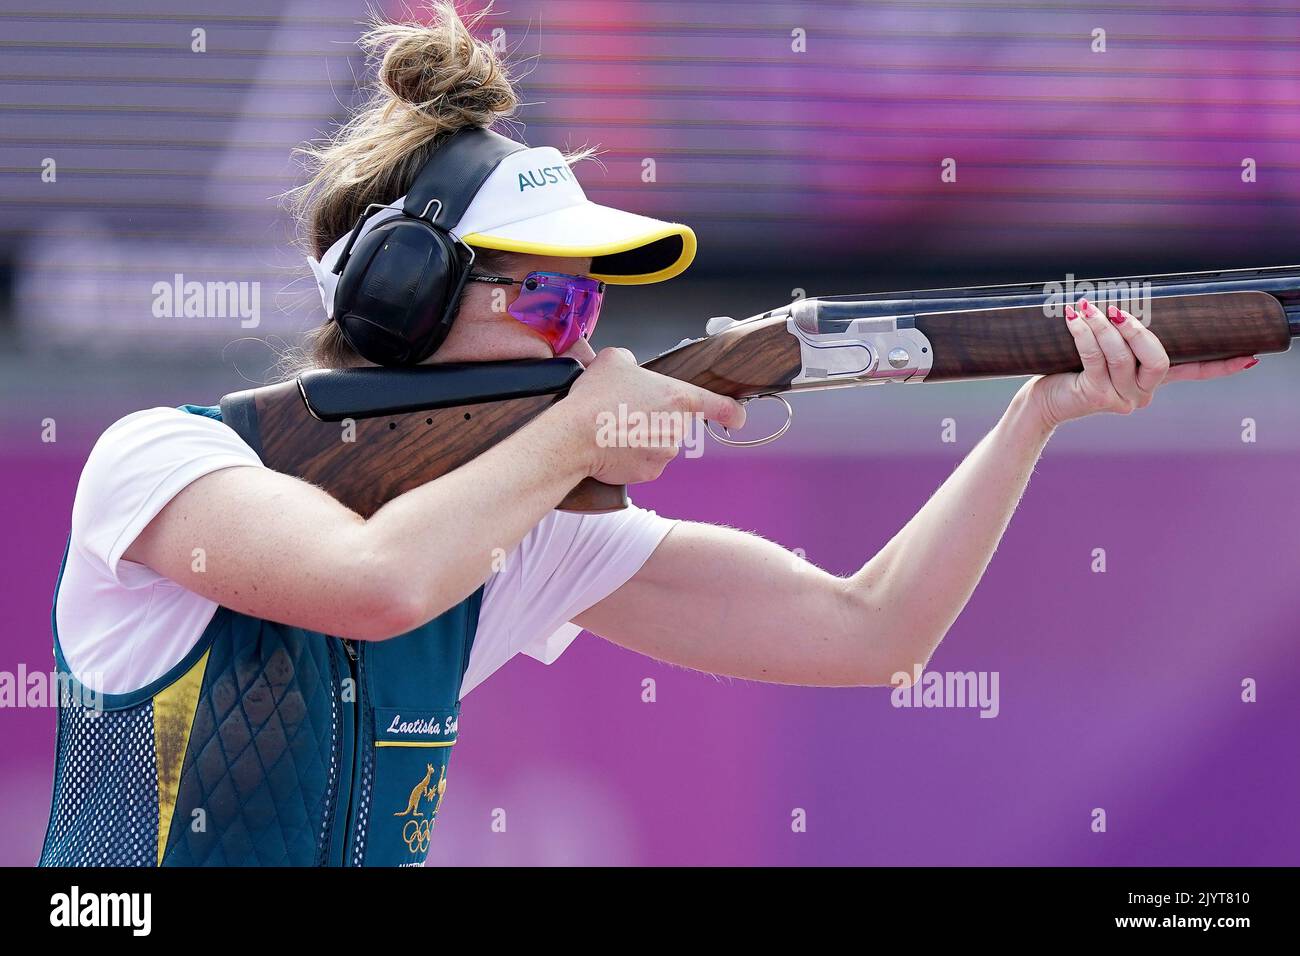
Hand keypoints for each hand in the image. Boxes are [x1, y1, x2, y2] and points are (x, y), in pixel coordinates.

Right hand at [558, 347, 746, 483]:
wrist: (574, 436)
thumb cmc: (596, 397)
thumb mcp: (614, 360)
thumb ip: (632, 362)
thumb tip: (632, 370)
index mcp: (679, 398)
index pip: (721, 407)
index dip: (732, 412)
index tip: (737, 417)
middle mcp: (678, 428)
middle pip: (676, 423)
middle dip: (656, 419)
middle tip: (628, 412)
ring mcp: (666, 453)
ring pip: (659, 444)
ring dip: (643, 438)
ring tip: (615, 429)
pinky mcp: (649, 473)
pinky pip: (645, 463)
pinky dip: (632, 457)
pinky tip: (613, 447)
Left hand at [1022, 297, 1258, 429]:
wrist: (1043, 402)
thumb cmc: (1072, 370)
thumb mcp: (1103, 352)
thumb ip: (1122, 337)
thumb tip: (1126, 303)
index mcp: (1150, 381)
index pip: (1193, 372)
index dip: (1221, 366)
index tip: (1250, 357)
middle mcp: (1142, 394)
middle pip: (1158, 360)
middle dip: (1137, 330)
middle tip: (1117, 309)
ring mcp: (1120, 398)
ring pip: (1121, 357)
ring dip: (1102, 326)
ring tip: (1085, 306)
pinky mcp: (1096, 396)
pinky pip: (1094, 357)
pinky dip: (1084, 333)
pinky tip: (1073, 318)